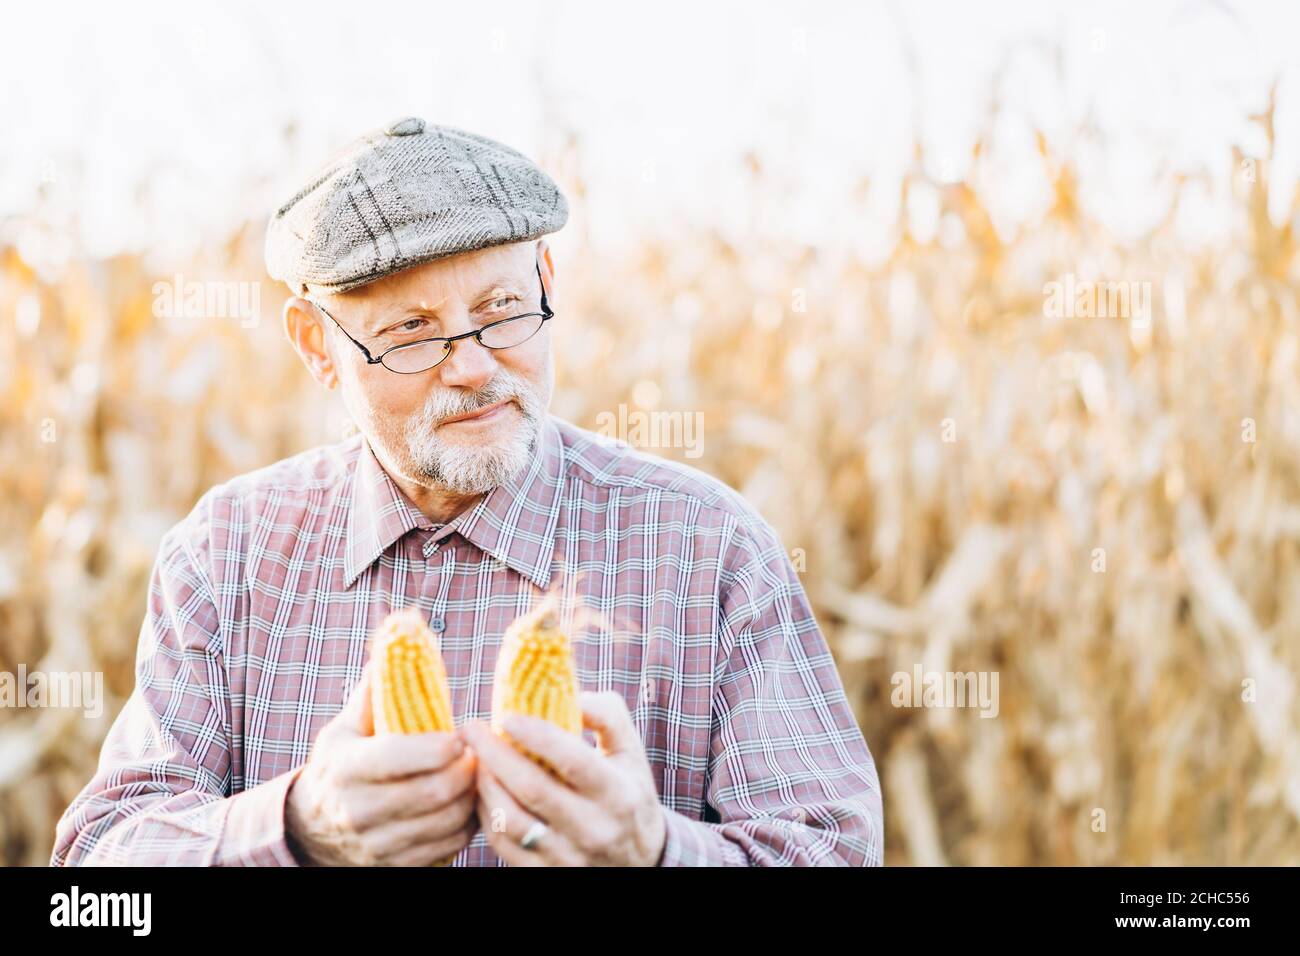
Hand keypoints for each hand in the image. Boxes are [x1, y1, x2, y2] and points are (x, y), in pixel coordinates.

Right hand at [285, 660, 478, 864]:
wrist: (312, 830)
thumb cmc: (340, 768)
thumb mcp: (345, 729)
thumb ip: (373, 692)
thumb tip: (397, 638)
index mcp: (346, 769)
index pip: (400, 757)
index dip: (440, 746)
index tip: (460, 735)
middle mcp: (358, 811)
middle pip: (433, 792)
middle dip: (466, 770)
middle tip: (479, 753)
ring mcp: (376, 845)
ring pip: (445, 822)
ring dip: (472, 797)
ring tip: (478, 775)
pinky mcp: (394, 867)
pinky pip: (447, 847)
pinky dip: (467, 825)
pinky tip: (469, 805)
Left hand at [461, 691, 665, 865]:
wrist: (640, 861)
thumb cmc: (628, 793)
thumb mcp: (631, 752)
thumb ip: (608, 715)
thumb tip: (572, 694)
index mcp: (617, 793)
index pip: (572, 760)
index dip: (537, 735)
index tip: (506, 715)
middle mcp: (593, 828)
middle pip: (532, 789)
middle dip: (494, 754)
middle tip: (471, 728)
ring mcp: (567, 855)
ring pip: (510, 819)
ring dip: (484, 784)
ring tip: (474, 758)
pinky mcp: (545, 873)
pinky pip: (502, 844)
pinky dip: (485, 814)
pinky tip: (482, 790)